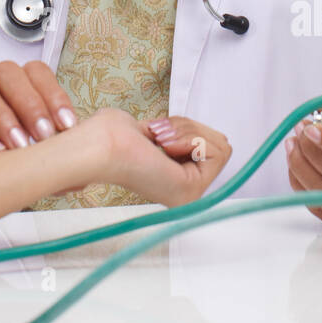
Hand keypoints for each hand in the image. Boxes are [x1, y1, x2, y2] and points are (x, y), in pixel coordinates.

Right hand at [0, 60, 76, 165]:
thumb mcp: (22, 163)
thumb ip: (48, 163)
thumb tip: (80, 176)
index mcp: (8, 91)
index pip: (33, 72)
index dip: (53, 92)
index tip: (68, 125)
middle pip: (5, 72)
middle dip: (29, 101)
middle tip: (44, 135)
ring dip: (3, 116)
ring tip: (19, 146)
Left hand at [72, 108, 232, 206]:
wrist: (102, 145)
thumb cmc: (114, 136)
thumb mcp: (154, 130)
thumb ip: (175, 135)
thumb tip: (188, 133)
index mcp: (175, 180)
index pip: (209, 147)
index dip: (187, 130)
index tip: (158, 133)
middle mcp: (185, 191)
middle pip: (218, 144)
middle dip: (190, 129)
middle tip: (161, 136)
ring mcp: (190, 193)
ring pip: (219, 145)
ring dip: (189, 132)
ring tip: (162, 141)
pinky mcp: (193, 189)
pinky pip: (217, 151)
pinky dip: (193, 139)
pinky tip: (167, 148)